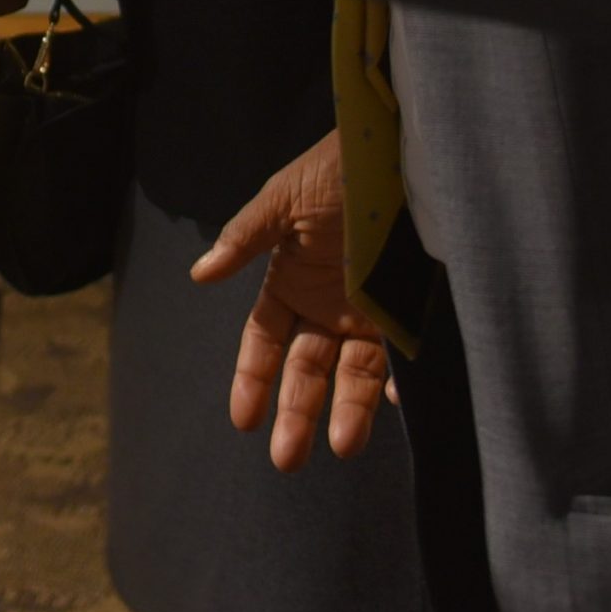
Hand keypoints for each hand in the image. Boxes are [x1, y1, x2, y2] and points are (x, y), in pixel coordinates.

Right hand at [191, 131, 392, 471]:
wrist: (399, 152)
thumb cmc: (334, 171)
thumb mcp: (282, 200)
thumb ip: (245, 239)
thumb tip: (200, 275)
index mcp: (291, 282)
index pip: (264, 342)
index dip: (252, 380)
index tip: (243, 420)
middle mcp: (327, 308)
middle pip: (305, 372)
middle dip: (294, 414)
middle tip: (288, 459)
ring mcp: (369, 315)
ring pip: (354, 378)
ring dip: (347, 413)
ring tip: (342, 445)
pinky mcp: (410, 315)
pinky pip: (405, 362)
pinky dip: (402, 387)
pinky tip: (396, 403)